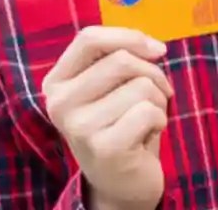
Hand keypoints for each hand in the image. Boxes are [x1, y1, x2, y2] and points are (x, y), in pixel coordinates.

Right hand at [43, 26, 172, 209]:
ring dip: (158, 101)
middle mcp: (60, 103)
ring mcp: (79, 127)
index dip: (129, 37)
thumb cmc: (121, 123)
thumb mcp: (112, 86)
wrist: (120, 181)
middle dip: (153, 73)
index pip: (89, 38)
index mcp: (57, 82)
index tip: (157, 49)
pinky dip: (160, 120)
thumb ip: (122, 57)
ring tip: (145, 120)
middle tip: (156, 95)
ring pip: (141, 85)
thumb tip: (156, 48)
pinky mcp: (104, 147)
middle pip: (121, 60)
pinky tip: (146, 136)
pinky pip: (149, 111)